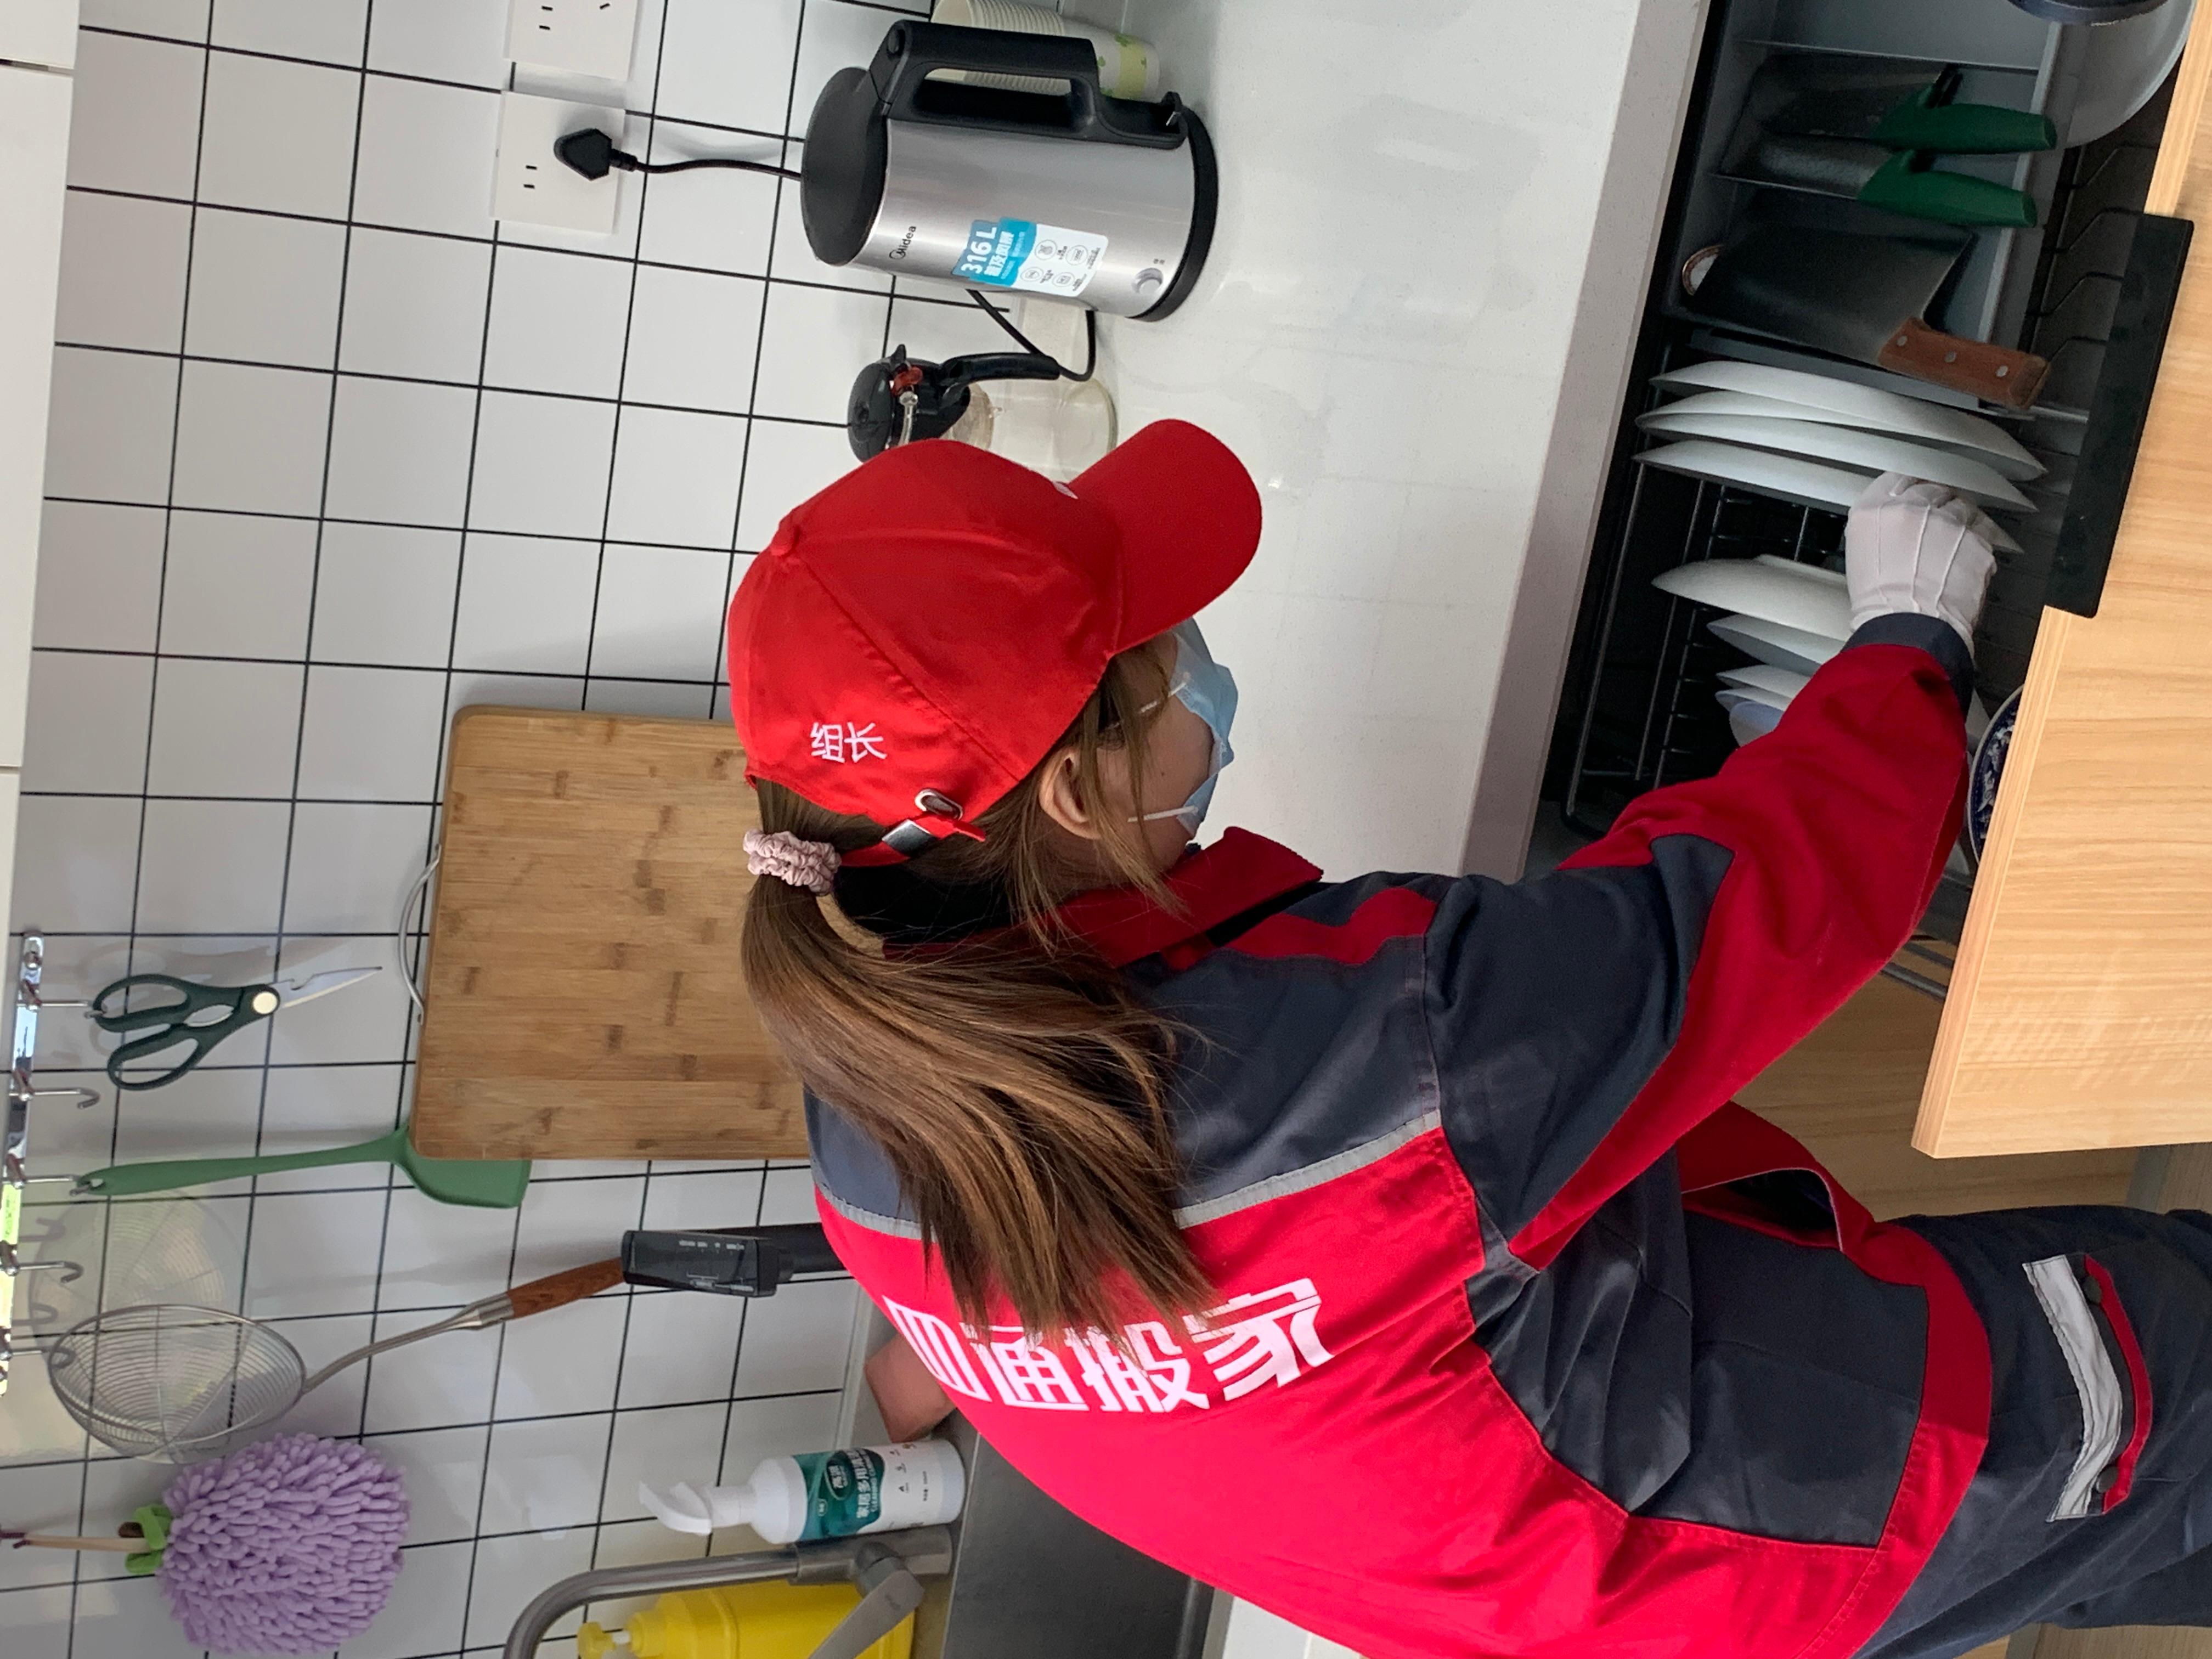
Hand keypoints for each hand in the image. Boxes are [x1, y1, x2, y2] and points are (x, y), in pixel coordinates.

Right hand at [1846, 473, 2000, 647]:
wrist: (1908, 628)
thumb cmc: (1879, 604)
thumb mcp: (1859, 557)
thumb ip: (1878, 528)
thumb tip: (1894, 523)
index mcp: (1874, 510)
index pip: (1896, 479)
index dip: (1907, 489)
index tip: (1913, 496)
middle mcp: (1912, 507)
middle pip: (1933, 489)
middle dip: (1936, 507)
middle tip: (1933, 530)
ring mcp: (1948, 521)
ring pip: (1962, 507)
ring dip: (1958, 524)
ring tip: (1950, 550)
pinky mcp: (1977, 540)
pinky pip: (1982, 533)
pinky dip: (1975, 546)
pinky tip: (1962, 565)